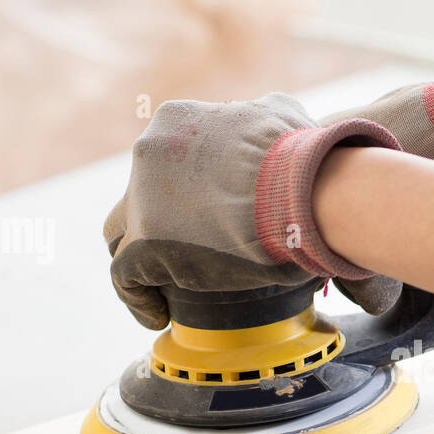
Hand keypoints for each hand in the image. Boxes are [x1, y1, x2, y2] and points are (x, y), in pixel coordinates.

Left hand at [104, 95, 399, 328]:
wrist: (309, 191)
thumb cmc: (310, 164)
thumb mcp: (287, 120)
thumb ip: (275, 125)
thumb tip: (301, 138)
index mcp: (180, 121)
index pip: (163, 161)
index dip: (178, 194)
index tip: (201, 220)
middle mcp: (153, 149)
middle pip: (137, 194)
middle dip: (156, 223)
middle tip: (184, 252)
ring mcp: (143, 195)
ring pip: (123, 233)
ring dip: (144, 260)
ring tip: (166, 289)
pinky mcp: (145, 242)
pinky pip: (123, 276)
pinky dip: (138, 297)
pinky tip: (157, 314)